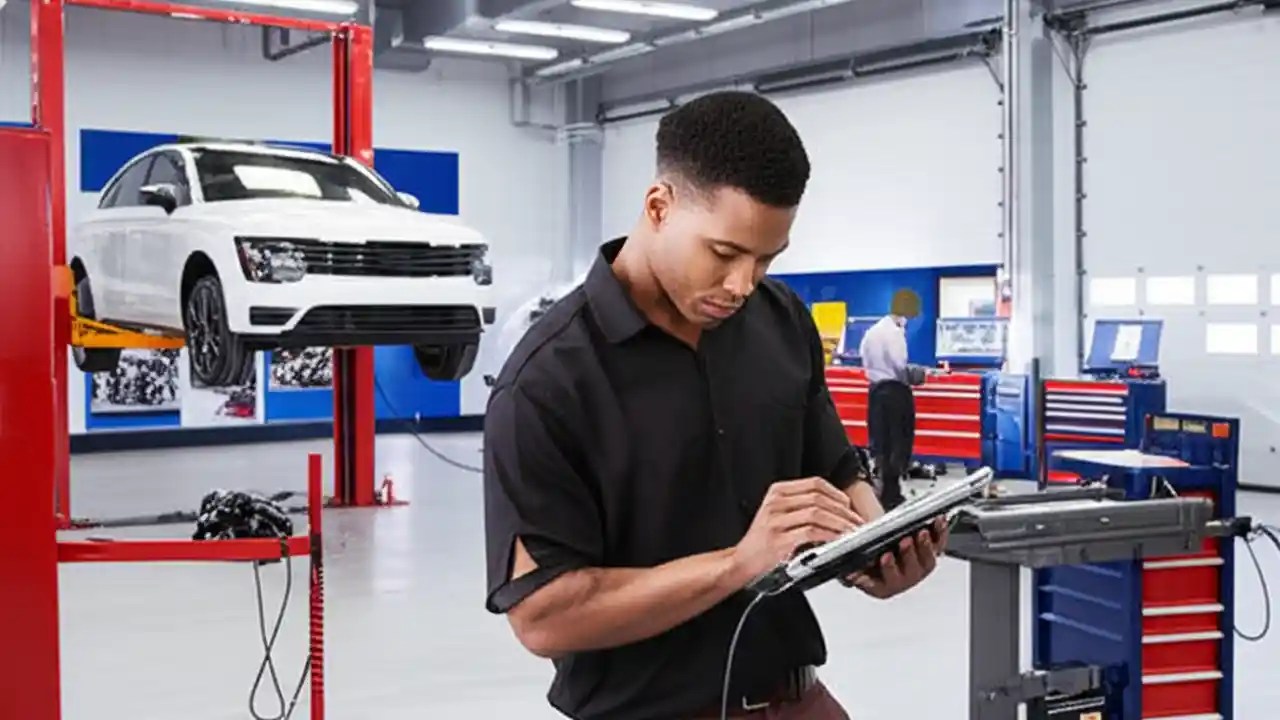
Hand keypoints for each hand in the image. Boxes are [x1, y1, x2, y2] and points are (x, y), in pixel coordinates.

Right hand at [731, 477, 864, 583]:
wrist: (741, 562)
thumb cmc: (761, 542)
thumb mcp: (777, 515)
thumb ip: (801, 507)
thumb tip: (835, 509)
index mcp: (777, 492)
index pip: (814, 483)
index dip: (837, 493)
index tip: (848, 505)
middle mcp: (775, 503)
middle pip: (819, 498)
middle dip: (843, 511)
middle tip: (856, 522)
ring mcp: (776, 521)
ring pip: (817, 514)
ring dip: (839, 523)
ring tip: (851, 532)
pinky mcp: (779, 540)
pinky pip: (811, 532)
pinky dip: (828, 535)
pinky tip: (837, 541)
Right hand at [846, 517, 948, 598]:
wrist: (881, 553)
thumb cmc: (869, 562)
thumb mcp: (855, 566)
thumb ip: (851, 568)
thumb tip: (847, 568)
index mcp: (884, 586)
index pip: (888, 581)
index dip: (888, 569)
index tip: (884, 556)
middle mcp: (905, 580)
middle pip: (911, 571)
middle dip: (908, 555)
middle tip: (904, 541)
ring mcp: (920, 568)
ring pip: (927, 560)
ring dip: (925, 546)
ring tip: (920, 532)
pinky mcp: (932, 554)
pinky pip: (939, 545)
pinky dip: (940, 532)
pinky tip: (937, 521)